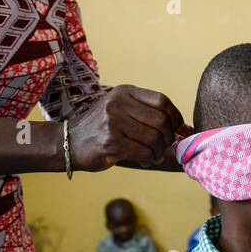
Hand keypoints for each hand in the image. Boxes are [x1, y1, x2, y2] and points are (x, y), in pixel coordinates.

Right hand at [68, 85, 183, 171]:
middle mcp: (118, 104)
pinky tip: (145, 160)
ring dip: (159, 151)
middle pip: (161, 121)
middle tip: (165, 146)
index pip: (162, 100)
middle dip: (168, 137)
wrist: (68, 142)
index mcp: (124, 92)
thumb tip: (182, 127)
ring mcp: (113, 122)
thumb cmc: (101, 127)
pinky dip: (149, 158)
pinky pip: (144, 152)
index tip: (178, 128)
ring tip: (154, 155)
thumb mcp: (119, 108)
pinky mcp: (111, 143)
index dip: (175, 116)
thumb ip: (145, 112)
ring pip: (154, 138)